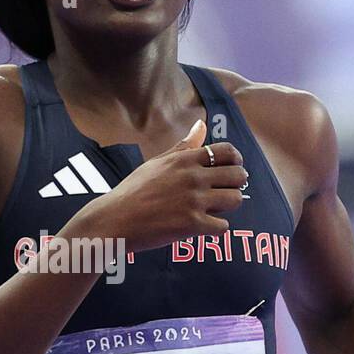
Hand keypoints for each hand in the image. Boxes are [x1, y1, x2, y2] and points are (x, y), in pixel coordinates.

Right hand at [71, 119, 247, 253]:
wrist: (115, 220)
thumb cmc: (133, 191)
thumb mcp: (157, 162)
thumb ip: (183, 146)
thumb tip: (201, 125)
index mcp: (185, 159)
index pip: (227, 151)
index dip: (235, 160)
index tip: (231, 168)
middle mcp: (193, 177)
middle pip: (238, 175)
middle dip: (236, 184)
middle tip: (224, 191)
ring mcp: (194, 201)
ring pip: (235, 199)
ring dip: (227, 205)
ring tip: (212, 208)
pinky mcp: (193, 224)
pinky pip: (223, 225)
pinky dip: (215, 227)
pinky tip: (202, 225)